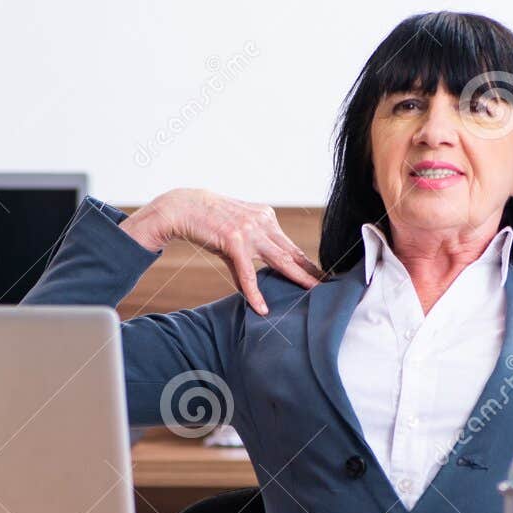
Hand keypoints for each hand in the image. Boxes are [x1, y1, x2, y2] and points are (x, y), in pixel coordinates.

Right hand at [122, 189, 323, 314]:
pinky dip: (254, 292)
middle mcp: (262, 222)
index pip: (291, 245)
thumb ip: (251, 252)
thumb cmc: (210, 221)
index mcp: (266, 218)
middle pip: (293, 253)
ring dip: (297, 278)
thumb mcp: (236, 232)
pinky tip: (261, 306)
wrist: (184, 206)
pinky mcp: (234, 240)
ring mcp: (249, 231)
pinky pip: (247, 273)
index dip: (307, 263)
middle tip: (328, 286)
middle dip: (311, 272)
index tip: (322, 276)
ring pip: (279, 260)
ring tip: (312, 292)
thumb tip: (255, 282)